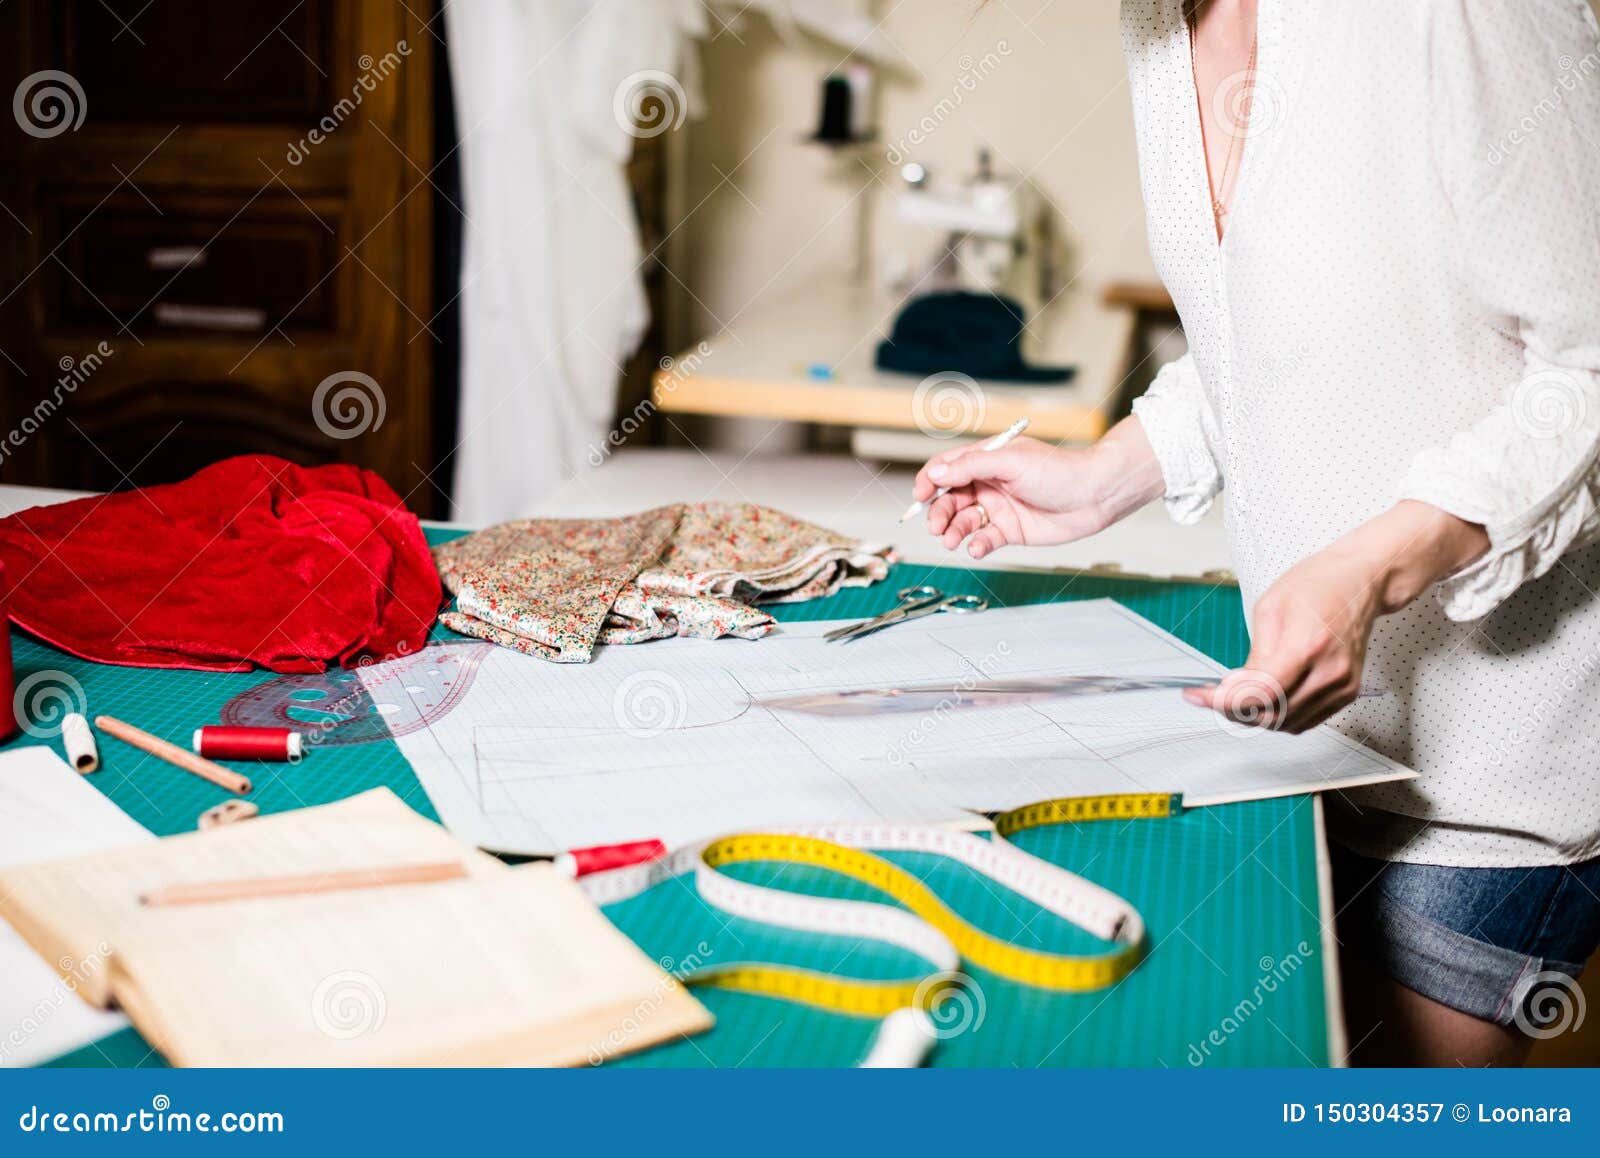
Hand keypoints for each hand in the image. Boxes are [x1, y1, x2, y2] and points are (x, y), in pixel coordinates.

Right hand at [911, 417, 1165, 558]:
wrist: (1094, 496)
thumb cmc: (1058, 471)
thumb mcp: (1010, 461)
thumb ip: (971, 466)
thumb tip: (936, 473)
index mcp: (986, 460)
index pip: (947, 468)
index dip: (929, 481)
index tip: (921, 495)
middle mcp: (988, 483)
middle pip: (950, 499)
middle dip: (939, 513)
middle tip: (936, 527)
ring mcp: (998, 508)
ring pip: (963, 522)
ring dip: (953, 531)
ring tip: (951, 540)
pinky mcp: (1009, 530)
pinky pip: (984, 539)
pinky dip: (976, 545)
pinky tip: (977, 548)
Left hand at [1184, 501, 1488, 732]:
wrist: (1361, 583)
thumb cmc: (1318, 585)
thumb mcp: (1269, 609)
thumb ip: (1254, 655)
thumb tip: (1236, 688)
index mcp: (1306, 646)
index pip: (1259, 694)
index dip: (1222, 702)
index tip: (1199, 696)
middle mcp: (1329, 672)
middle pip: (1270, 714)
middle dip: (1234, 709)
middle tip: (1213, 694)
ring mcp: (1341, 687)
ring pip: (1285, 724)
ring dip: (1255, 715)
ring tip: (1239, 693)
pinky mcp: (1346, 694)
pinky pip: (1303, 721)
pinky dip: (1278, 715)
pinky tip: (1265, 697)